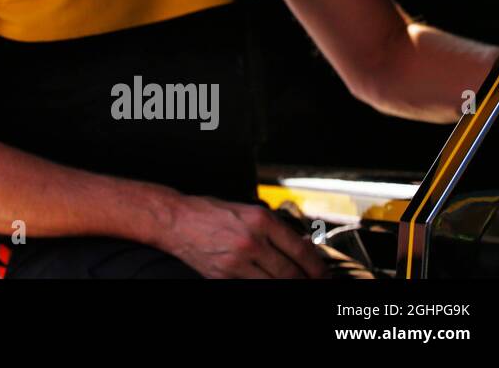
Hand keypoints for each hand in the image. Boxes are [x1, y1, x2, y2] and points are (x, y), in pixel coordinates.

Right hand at [156, 194, 329, 277]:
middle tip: (313, 283)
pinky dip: (265, 286)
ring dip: (288, 286)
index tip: (324, 275)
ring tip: (293, 284)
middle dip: (306, 282)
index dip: (318, 268)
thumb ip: (273, 227)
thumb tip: (301, 246)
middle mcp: (251, 241)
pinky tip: (269, 283)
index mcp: (259, 220)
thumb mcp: (246, 210)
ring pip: (276, 284)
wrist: (174, 220)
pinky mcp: (225, 277)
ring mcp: (237, 262)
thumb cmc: (207, 212)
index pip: (301, 250)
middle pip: (292, 273)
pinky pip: (254, 287)